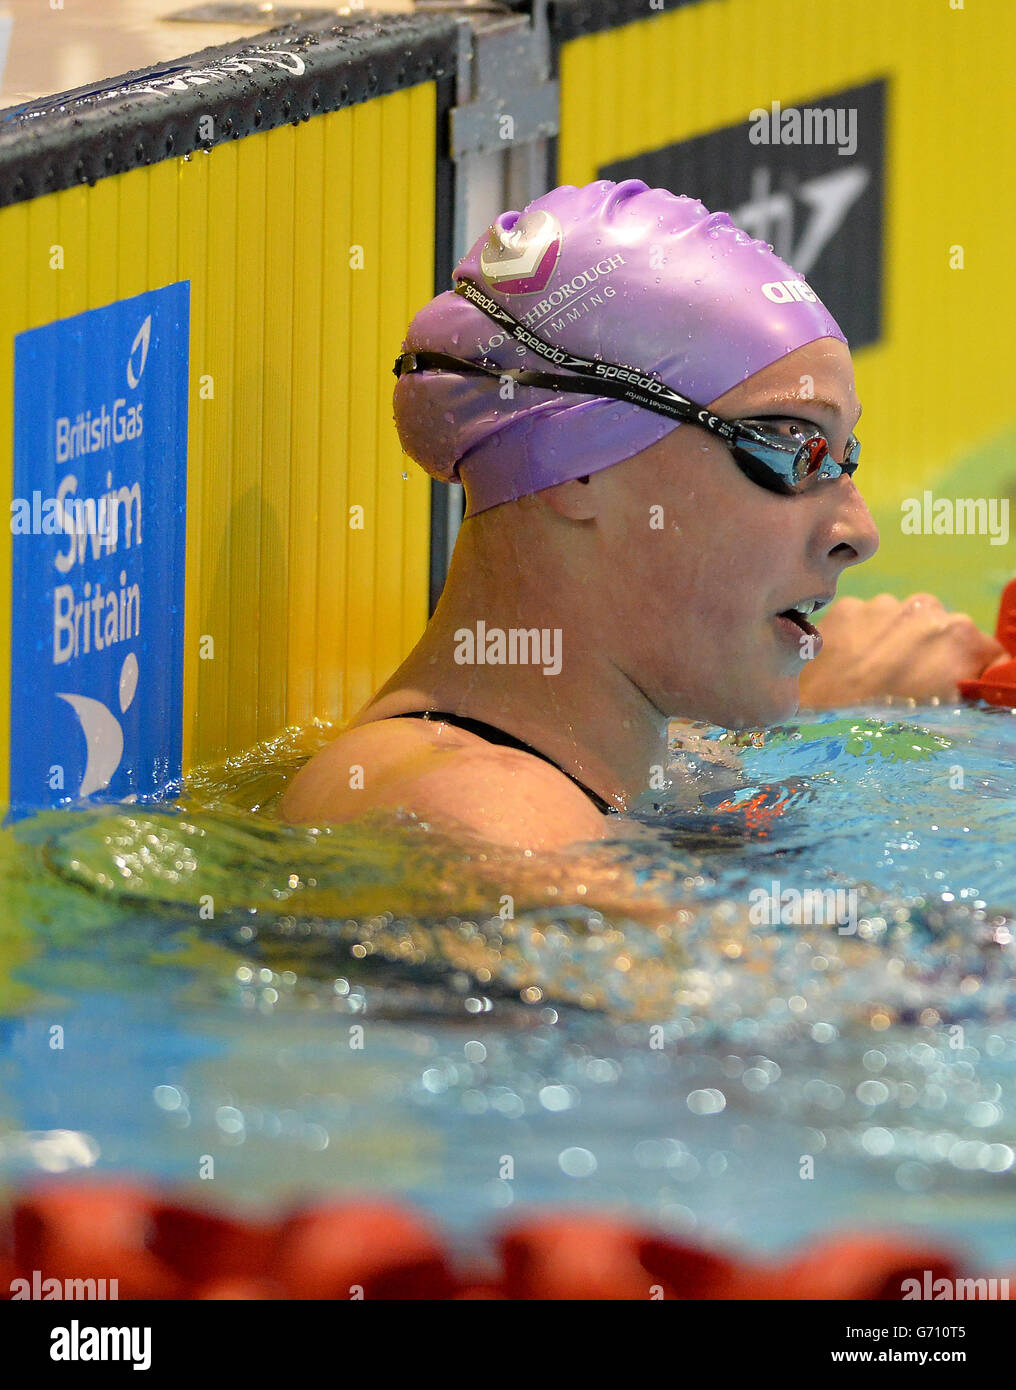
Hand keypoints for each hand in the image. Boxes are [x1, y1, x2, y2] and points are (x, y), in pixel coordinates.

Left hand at [797, 593, 1007, 707]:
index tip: (958, 687)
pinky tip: (851, 666)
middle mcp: (926, 609)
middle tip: (909, 687)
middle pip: (943, 631)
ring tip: (874, 678)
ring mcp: (884, 604)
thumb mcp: (944, 715)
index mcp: (960, 636)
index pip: (985, 650)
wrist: (814, 718)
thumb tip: (979, 682)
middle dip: (932, 654)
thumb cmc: (884, 726)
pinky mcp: (848, 607)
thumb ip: (968, 688)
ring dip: (896, 643)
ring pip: (903, 621)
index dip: (973, 670)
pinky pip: (866, 619)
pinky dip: (863, 638)